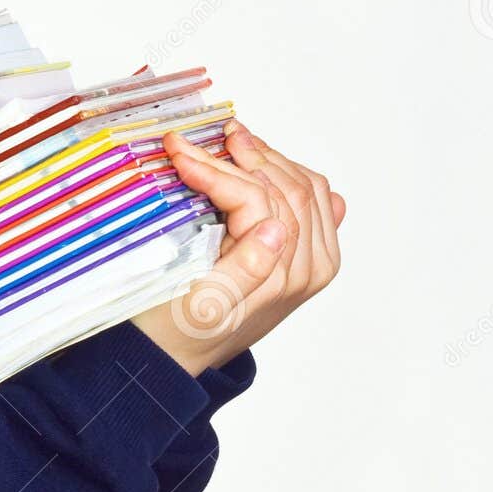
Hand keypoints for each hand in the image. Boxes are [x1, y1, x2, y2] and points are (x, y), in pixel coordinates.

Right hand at [130, 120, 344, 375]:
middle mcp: (311, 266)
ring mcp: (314, 259)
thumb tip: (274, 228)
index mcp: (285, 275)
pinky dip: (287, 174)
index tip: (179, 150)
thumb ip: (246, 267)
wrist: (178, 355)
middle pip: (286, 186)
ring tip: (229, 140)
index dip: (217, 169)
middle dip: (242, 155)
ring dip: (266, 158)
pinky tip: (260, 164)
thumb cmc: (179, 331)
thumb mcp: (204, 304)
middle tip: (200, 136)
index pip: (259, 197)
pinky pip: (314, 201)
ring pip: (304, 186)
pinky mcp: (306, 255)